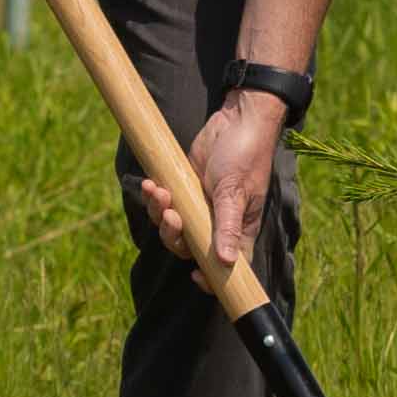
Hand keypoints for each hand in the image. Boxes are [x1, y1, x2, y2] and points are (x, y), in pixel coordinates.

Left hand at [141, 92, 283, 273]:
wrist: (236, 119)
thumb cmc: (245, 156)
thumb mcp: (235, 192)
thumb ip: (227, 227)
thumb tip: (225, 263)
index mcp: (238, 230)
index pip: (227, 267)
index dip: (211, 278)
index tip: (194, 275)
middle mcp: (218, 223)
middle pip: (189, 248)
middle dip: (173, 236)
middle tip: (171, 215)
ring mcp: (200, 206)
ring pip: (172, 227)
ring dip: (160, 213)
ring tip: (159, 191)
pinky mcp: (185, 188)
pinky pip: (164, 203)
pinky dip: (155, 197)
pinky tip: (151, 184)